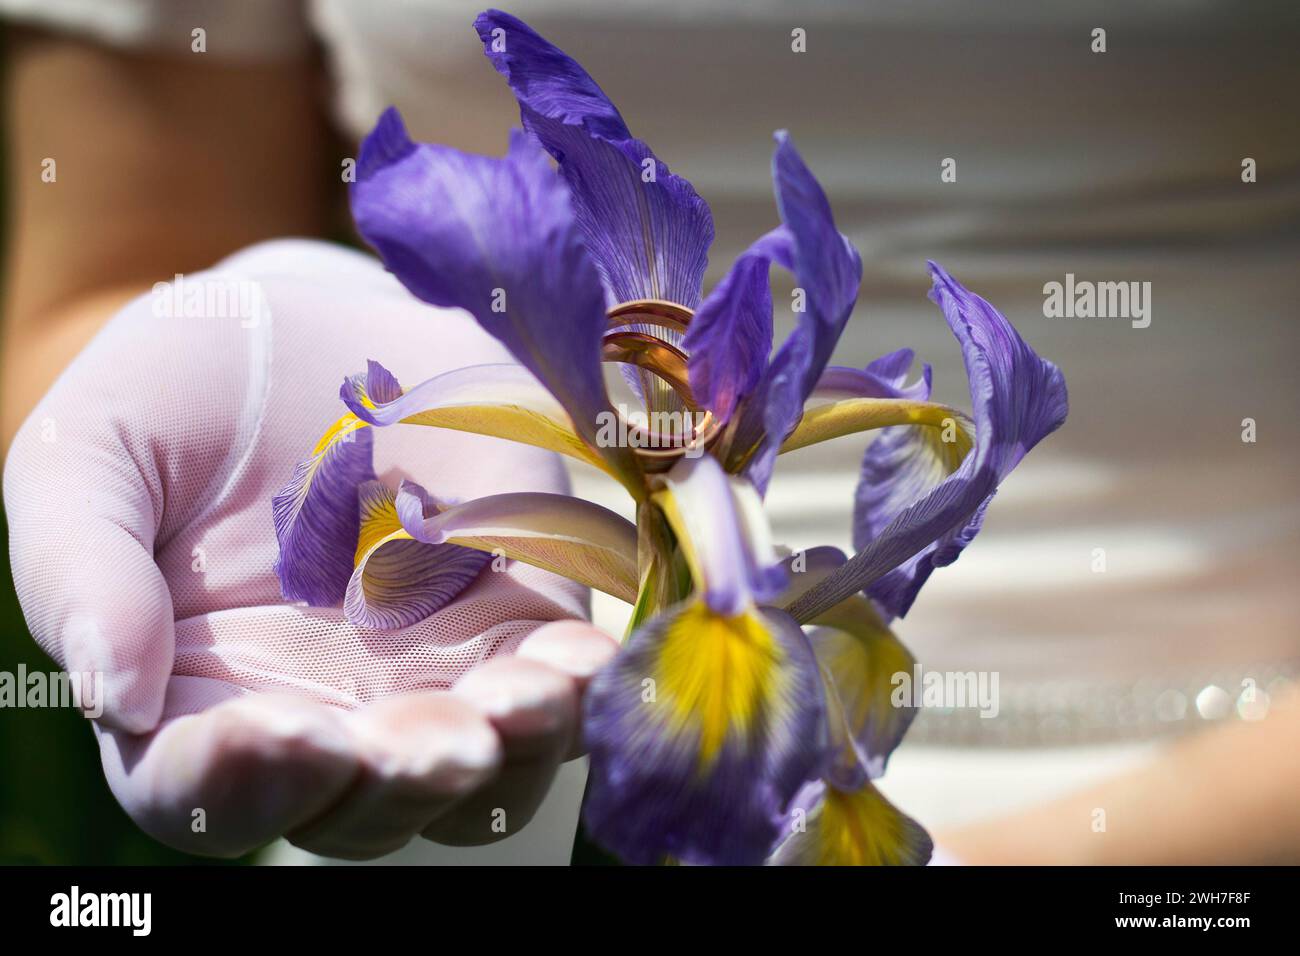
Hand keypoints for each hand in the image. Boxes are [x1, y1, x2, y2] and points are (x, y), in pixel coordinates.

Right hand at [4, 239, 617, 858]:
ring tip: (527, 697)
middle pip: (357, 810)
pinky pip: (559, 693)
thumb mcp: (93, 452)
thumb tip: (114, 697)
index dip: (242, 780)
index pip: (203, 791)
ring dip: (512, 757)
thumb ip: (82, 570)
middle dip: (402, 782)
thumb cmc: (179, 392)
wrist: (313, 331)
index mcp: (193, 697)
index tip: (284, 729)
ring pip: (476, 782)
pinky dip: (584, 693)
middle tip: (441, 742)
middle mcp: (316, 715)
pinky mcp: (513, 625)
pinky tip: (590, 662)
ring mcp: (426, 679)